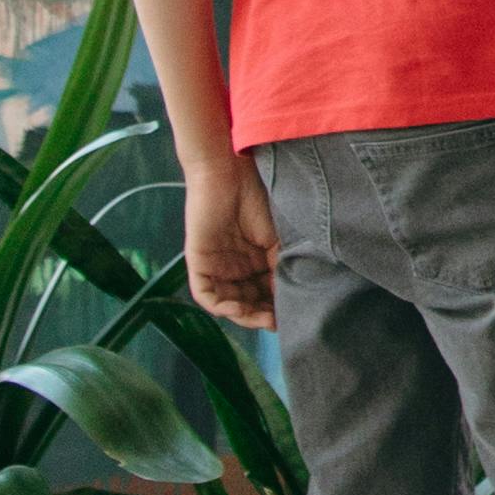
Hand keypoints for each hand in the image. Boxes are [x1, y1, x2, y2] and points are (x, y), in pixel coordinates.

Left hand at [185, 153, 279, 327]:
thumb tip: (295, 299)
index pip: (267, 294)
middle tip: (279, 323)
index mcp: (257, 260)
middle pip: (249, 303)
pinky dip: (221, 307)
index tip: (295, 318)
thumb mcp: (280, 239)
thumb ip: (282, 267)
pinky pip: (206, 295)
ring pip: (229, 304)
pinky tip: (238, 308)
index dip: (279, 309)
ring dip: (245, 316)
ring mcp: (217, 266)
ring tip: (263, 319)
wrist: (231, 171)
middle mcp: (237, 267)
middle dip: (263, 316)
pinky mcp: (199, 263)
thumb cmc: (260, 197)